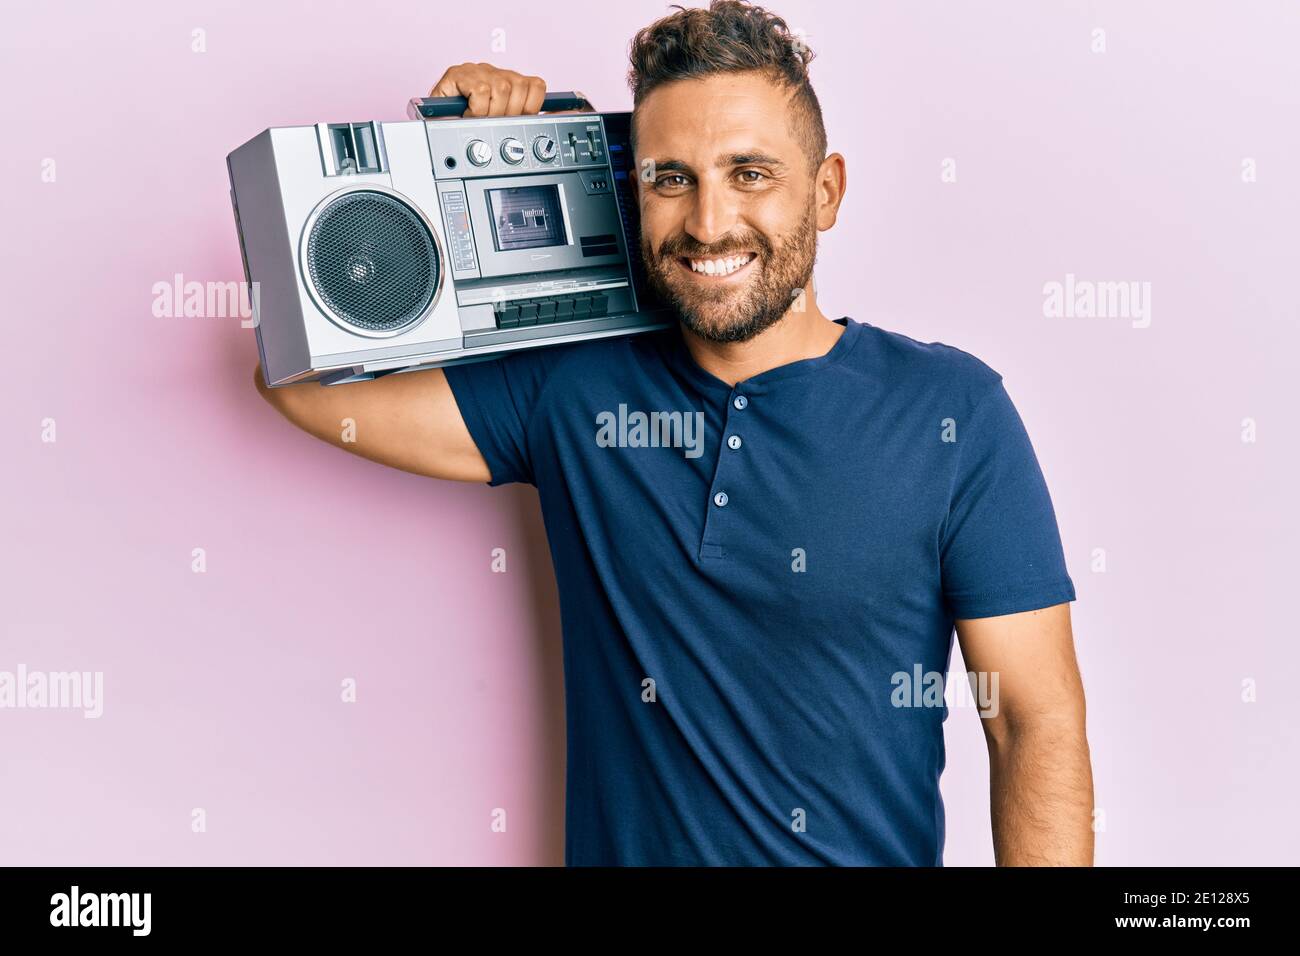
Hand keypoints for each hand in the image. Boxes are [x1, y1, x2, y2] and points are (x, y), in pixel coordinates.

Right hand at [428, 62, 546, 117]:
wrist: (434, 123)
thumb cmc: (466, 124)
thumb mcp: (501, 122)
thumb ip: (523, 117)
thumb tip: (552, 117)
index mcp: (508, 81)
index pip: (536, 85)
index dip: (531, 107)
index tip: (519, 120)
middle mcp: (494, 72)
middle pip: (520, 86)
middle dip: (510, 114)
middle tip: (495, 124)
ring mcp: (476, 70)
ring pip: (502, 88)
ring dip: (492, 112)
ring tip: (480, 119)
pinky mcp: (458, 73)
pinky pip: (481, 90)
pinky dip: (477, 108)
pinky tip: (469, 113)